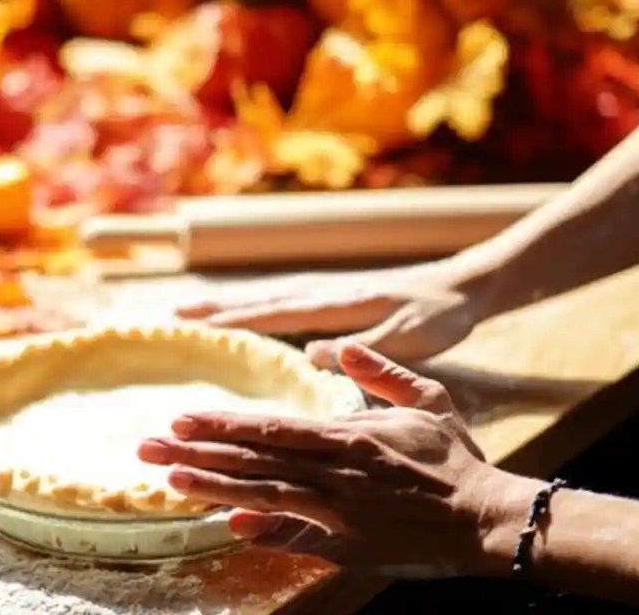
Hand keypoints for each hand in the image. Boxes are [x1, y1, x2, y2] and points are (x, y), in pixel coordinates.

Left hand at [138, 342, 534, 577]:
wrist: (489, 518)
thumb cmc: (455, 459)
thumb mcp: (425, 400)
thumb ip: (379, 371)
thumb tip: (338, 347)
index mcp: (348, 435)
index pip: (270, 427)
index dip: (220, 424)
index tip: (179, 418)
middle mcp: (336, 470)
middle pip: (253, 460)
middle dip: (195, 453)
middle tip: (145, 449)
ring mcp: (340, 510)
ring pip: (265, 495)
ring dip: (212, 487)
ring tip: (166, 480)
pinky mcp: (350, 546)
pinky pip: (297, 536)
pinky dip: (262, 530)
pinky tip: (226, 525)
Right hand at [176, 261, 483, 363]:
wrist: (463, 286)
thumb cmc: (438, 316)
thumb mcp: (407, 339)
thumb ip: (362, 348)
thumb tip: (312, 353)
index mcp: (339, 305)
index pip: (277, 312)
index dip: (236, 318)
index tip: (197, 324)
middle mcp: (326, 292)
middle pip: (262, 298)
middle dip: (218, 306)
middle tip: (174, 313)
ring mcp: (330, 290)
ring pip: (270, 295)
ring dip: (231, 301)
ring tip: (194, 309)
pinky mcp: (337, 295)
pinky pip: (286, 298)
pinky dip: (257, 302)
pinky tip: (247, 310)